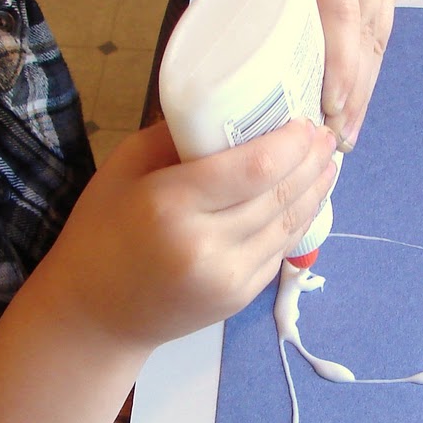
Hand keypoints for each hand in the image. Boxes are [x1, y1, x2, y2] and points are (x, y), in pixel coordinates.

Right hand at [31, 118, 338, 354]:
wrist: (94, 315)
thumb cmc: (101, 232)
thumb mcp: (122, 169)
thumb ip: (173, 136)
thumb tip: (226, 107)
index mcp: (171, 204)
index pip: (254, 168)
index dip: (290, 143)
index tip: (304, 122)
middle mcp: (204, 244)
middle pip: (279, 193)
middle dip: (311, 161)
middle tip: (325, 134)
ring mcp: (226, 277)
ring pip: (289, 224)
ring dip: (316, 190)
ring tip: (328, 162)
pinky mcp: (238, 298)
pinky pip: (280, 250)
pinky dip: (299, 220)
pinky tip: (308, 197)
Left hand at [216, 0, 398, 147]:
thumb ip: (257, 15)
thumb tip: (259, 96)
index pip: (339, 12)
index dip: (338, 67)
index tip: (329, 110)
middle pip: (363, 28)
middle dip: (353, 88)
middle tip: (337, 136)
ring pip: (377, 33)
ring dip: (364, 86)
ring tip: (347, 130)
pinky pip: (382, 25)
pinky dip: (368, 66)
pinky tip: (358, 102)